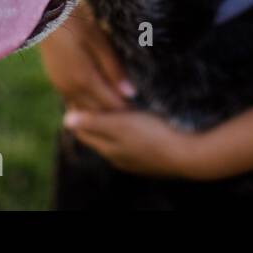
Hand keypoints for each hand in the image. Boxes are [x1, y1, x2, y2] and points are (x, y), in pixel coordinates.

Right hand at [37, 0, 135, 111]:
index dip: (125, 107)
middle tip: (131, 103)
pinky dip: (87, 100)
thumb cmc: (78, 23)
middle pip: (97, 110)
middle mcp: (70, 89)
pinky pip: (74, 100)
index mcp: (84, 80)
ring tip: (116, 97)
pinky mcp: (56, 82)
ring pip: (84, 107)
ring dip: (99, 106)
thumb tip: (131, 94)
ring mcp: (61, 86)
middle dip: (112, 110)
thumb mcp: (100, 42)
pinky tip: (97, 92)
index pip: (110, 105)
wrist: (46, 14)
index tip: (140, 104)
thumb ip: (114, 69)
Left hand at [63, 107, 206, 178]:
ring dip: (111, 125)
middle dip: (92, 118)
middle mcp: (117, 158)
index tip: (79, 91)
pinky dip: (127, 132)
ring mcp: (134, 161)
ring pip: (115, 140)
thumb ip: (94, 122)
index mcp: (107, 148)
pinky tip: (136, 121)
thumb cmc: (153, 135)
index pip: (82, 130)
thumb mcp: (121, 125)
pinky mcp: (150, 159)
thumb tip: (64, 120)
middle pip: (97, 136)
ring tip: (114, 105)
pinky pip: (131, 144)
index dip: (78, 111)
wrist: (188, 155)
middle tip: (93, 94)